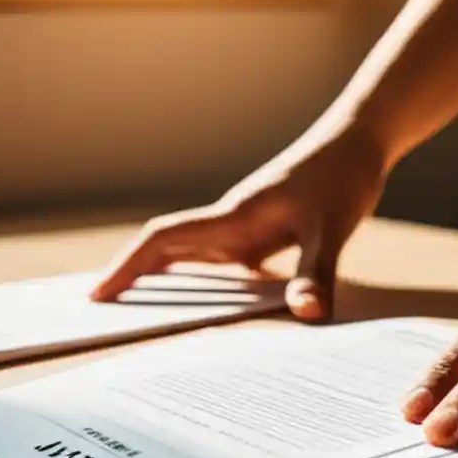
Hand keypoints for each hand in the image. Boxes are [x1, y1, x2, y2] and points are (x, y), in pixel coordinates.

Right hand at [91, 127, 387, 319]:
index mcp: (233, 218)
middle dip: (133, 279)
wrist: (360, 139)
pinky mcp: (268, 232)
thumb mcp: (334, 226)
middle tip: (105, 316)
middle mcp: (231, 222)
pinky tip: (223, 314)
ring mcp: (247, 227)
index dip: (127, 266)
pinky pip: (227, 263)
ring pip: (194, 257)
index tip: (97, 294)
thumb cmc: (343, 174)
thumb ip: (317, 271)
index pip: (163, 240)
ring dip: (169, 283)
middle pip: (166, 251)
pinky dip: (213, 286)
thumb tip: (306, 314)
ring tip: (148, 318)